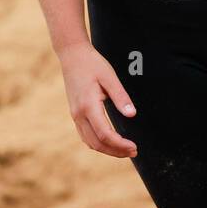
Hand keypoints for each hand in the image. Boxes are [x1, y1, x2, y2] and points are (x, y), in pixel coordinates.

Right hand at [57, 43, 137, 158]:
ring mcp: (75, 115)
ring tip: (124, 150)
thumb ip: (121, 97)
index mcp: (88, 105)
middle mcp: (79, 114)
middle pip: (97, 143)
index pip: (105, 134)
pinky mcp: (74, 113)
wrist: (72, 55)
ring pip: (90, 142)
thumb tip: (132, 115)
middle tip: (133, 152)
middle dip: (116, 151)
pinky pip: (85, 135)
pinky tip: (109, 142)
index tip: (134, 147)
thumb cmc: (92, 64)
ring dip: (107, 149)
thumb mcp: (110, 77)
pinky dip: (97, 143)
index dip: (120, 145)